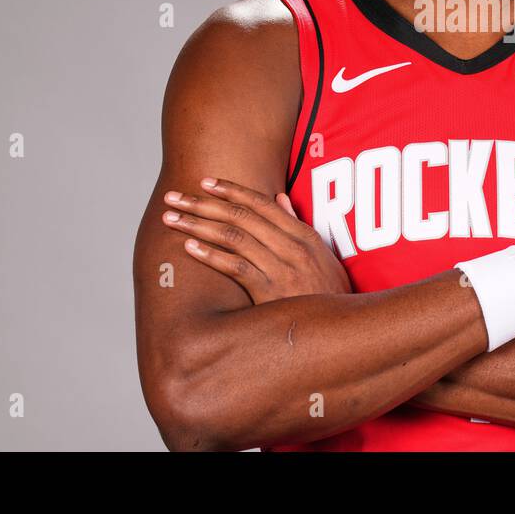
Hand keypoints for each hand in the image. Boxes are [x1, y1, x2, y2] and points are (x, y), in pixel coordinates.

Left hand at [161, 178, 351, 302]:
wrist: (343, 331)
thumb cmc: (330, 295)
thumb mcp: (323, 256)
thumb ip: (298, 225)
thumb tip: (280, 198)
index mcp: (304, 235)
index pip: (262, 204)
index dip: (231, 190)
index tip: (205, 182)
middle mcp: (293, 247)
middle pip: (241, 216)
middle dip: (203, 204)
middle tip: (174, 198)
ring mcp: (282, 269)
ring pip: (234, 237)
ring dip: (198, 225)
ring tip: (171, 220)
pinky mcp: (271, 293)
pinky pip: (236, 268)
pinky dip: (211, 255)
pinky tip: (190, 248)